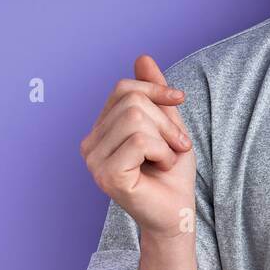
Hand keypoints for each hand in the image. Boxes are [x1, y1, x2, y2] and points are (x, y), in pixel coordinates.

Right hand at [79, 55, 195, 237]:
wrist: (178, 212)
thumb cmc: (172, 173)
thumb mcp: (168, 124)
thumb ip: (153, 93)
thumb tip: (142, 57)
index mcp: (100, 130)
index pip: (123, 89)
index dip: (155, 89)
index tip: (180, 99)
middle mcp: (89, 144)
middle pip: (131, 102)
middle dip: (165, 122)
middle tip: (176, 146)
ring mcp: (94, 161)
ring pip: (136, 119)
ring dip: (165, 139)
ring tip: (165, 159)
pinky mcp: (106, 176)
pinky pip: (140, 141)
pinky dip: (162, 153)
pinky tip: (160, 169)